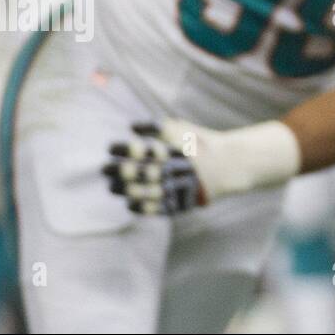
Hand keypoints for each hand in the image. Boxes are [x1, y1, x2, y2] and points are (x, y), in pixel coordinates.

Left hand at [103, 117, 299, 213]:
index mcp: (180, 148)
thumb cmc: (201, 143)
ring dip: (128, 190)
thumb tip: (131, 126)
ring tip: (111, 187)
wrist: (230, 163)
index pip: (148, 148)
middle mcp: (181, 168)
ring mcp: (184, 186)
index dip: (127, 149)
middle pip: (146, 171)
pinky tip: (129, 204)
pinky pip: (162, 207)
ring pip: (151, 191)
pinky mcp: (187, 201)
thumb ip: (157, 127)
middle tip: (104, 169)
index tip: (110, 148)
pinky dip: (144, 207)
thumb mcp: (182, 129)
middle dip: (122, 170)